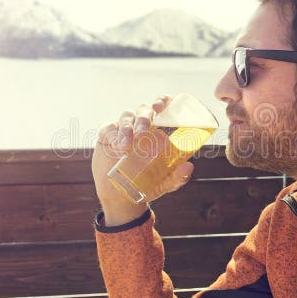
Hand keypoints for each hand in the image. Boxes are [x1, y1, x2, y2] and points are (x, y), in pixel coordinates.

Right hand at [92, 95, 194, 225]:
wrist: (121, 195)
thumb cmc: (146, 184)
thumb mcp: (164, 183)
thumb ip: (177, 177)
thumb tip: (188, 167)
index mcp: (159, 132)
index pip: (163, 109)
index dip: (163, 102)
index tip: (160, 107)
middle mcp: (142, 126)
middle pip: (144, 110)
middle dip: (144, 118)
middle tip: (143, 132)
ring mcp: (125, 129)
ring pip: (127, 117)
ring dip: (127, 128)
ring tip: (126, 147)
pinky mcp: (108, 135)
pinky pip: (110, 128)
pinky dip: (114, 135)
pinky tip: (116, 147)